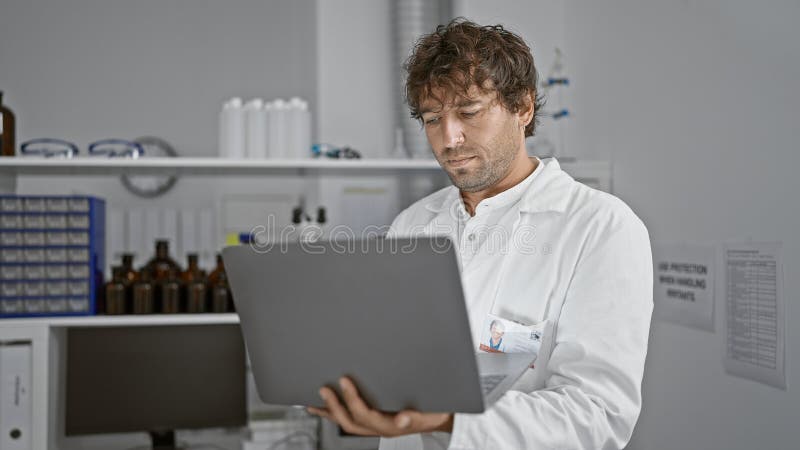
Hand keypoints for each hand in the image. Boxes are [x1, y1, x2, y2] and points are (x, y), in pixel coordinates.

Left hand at [307, 377, 453, 436]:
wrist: (440, 418)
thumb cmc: (434, 412)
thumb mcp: (428, 413)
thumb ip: (414, 416)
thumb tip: (401, 419)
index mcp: (390, 425)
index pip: (364, 414)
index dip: (351, 399)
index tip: (343, 382)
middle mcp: (380, 428)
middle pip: (350, 422)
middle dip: (335, 406)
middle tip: (323, 389)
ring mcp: (376, 427)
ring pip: (347, 423)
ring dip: (330, 412)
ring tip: (314, 401)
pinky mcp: (374, 422)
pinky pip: (350, 420)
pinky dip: (335, 414)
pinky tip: (325, 406)